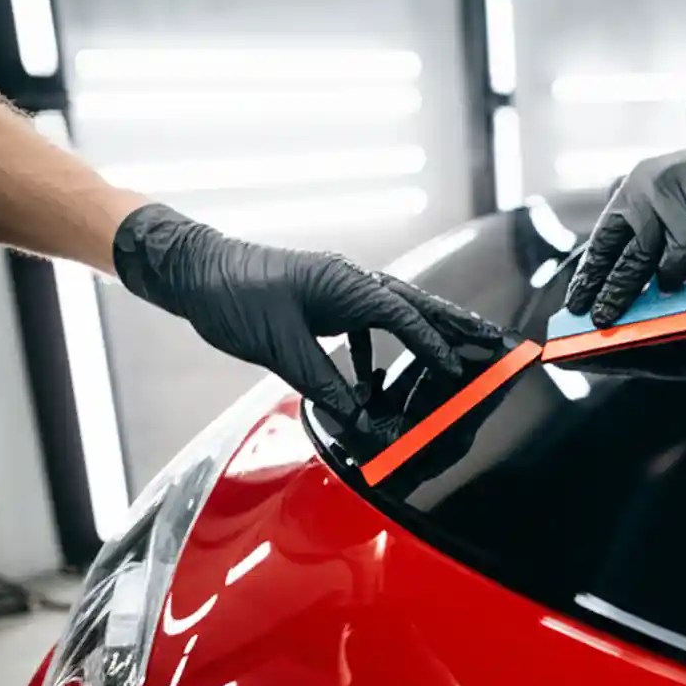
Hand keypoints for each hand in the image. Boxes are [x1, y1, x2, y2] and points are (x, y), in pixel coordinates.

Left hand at [112, 203, 501, 429]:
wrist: (193, 269)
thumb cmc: (231, 296)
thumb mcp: (278, 347)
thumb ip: (322, 382)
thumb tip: (356, 416)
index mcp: (345, 284)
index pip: (404, 316)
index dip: (434, 344)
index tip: (459, 369)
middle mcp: (349, 280)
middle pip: (416, 303)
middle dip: (455, 324)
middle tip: (493, 340)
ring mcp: (337, 287)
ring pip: (396, 310)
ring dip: (425, 331)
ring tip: (455, 351)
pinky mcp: (322, 298)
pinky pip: (365, 322)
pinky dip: (377, 347)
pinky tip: (373, 376)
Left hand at [564, 99, 685, 326]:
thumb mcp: (664, 200)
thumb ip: (647, 240)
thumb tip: (632, 297)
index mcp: (635, 190)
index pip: (605, 240)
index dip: (590, 275)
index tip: (576, 305)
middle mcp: (656, 192)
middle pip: (633, 257)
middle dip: (617, 293)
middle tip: (604, 319)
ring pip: (676, 263)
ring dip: (678, 277)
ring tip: (682, 275)